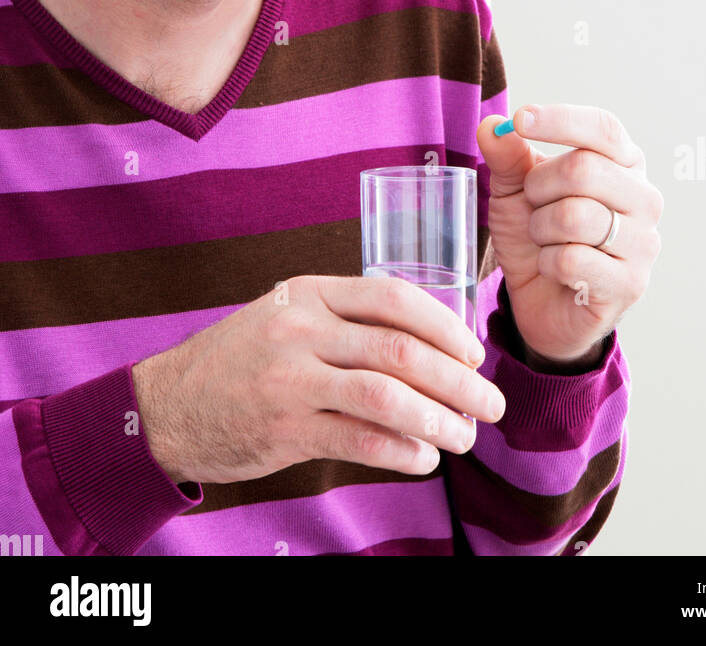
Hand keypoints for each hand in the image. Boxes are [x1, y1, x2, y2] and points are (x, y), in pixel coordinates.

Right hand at [131, 275, 506, 484]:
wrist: (166, 406)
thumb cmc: (241, 359)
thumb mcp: (288, 317)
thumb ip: (345, 321)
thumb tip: (429, 345)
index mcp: (310, 293)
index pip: (394, 298)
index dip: (444, 325)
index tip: (474, 351)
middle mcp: (302, 330)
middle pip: (400, 351)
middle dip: (458, 380)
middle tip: (491, 403)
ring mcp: (291, 379)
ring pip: (386, 397)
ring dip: (438, 421)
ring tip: (465, 438)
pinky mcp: (284, 429)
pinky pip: (359, 440)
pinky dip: (400, 452)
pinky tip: (423, 460)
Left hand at [477, 104, 662, 366]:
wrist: (543, 301)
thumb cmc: (538, 235)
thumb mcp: (515, 190)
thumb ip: (507, 157)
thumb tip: (491, 126)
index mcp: (624, 162)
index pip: (603, 128)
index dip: (561, 120)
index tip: (519, 119)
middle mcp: (644, 197)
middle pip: (584, 169)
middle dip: (539, 187)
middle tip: (532, 204)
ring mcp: (643, 242)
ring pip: (575, 216)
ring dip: (541, 228)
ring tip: (544, 239)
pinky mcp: (630, 283)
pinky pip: (573, 259)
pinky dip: (547, 262)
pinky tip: (554, 268)